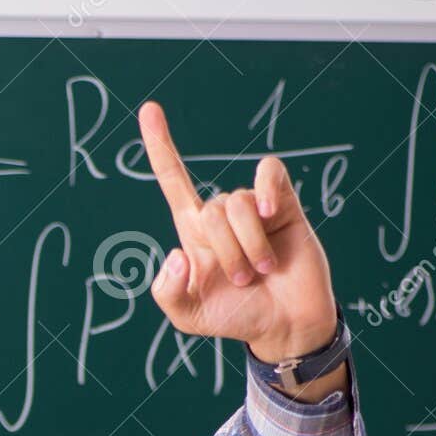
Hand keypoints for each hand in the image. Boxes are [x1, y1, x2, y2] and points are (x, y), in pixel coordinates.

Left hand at [141, 101, 338, 368]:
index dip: (161, 147)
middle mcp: (222, 216)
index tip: (149, 109)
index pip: (173, 181)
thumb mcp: (187, 315)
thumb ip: (165, 292)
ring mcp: (255, 208)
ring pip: (237, 204)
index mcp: (193, 234)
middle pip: (210, 210)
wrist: (283, 325)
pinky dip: (268, 191)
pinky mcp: (286, 204)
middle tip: (240, 282)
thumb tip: (177, 254)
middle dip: (225, 252)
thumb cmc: (234, 317)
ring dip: (248, 246)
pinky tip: (273, 213)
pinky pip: (270, 175)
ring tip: (261, 270)